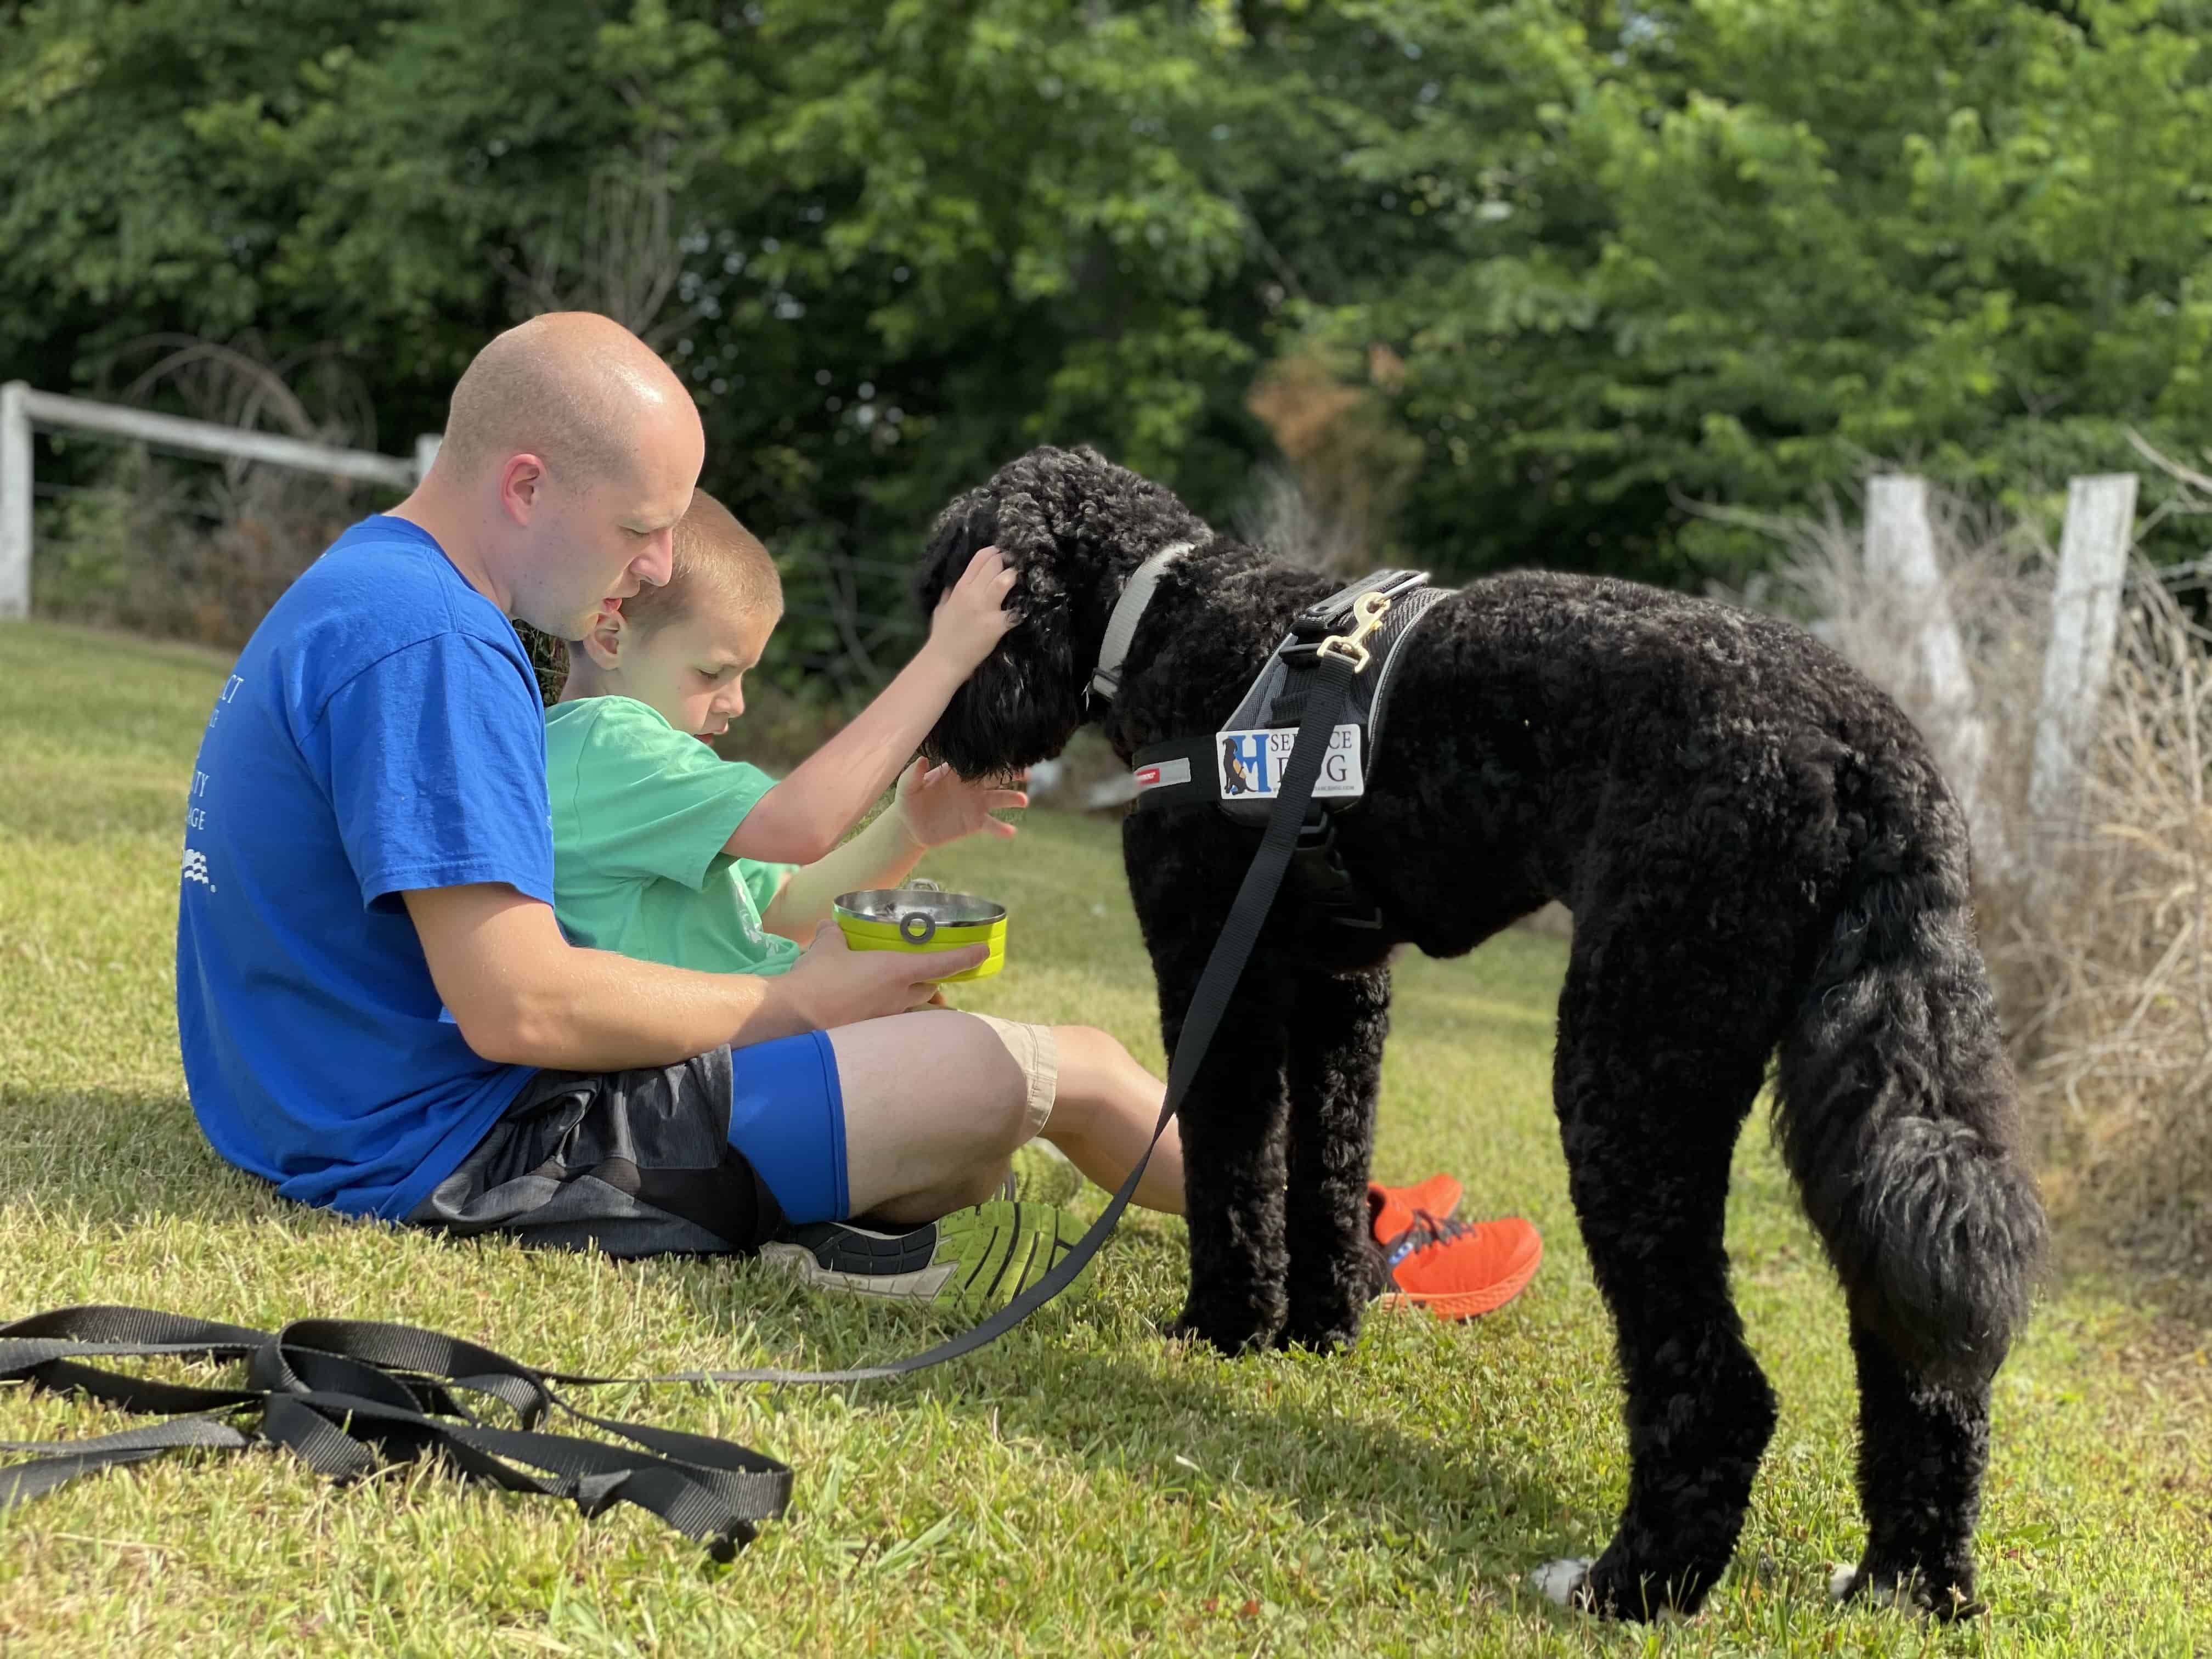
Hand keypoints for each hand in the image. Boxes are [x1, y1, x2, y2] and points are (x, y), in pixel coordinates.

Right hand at [781, 922, 988, 1027]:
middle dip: (935, 983)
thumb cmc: (818, 976)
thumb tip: (830, 926)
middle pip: (931, 990)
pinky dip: (891, 1018)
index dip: (965, 956)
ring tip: (910, 998)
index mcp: (896, 971)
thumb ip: (833, 935)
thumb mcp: (826, 946)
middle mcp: (899, 997)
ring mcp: (886, 1019)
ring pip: (913, 1010)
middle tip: (931, 975)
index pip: (942, 963)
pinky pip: (891, 1024)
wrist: (796, 1016)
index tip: (982, 953)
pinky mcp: (870, 1034)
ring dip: (917, 1004)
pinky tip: (875, 1014)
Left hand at [893, 758, 1025, 849]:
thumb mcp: (907, 787)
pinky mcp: (975, 822)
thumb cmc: (909, 801)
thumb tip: (923, 760)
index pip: (977, 763)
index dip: (990, 759)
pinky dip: (1001, 829)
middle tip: (1027, 773)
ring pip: (999, 799)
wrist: (911, 826)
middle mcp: (971, 786)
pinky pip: (991, 825)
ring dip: (1012, 799)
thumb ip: (914, 774)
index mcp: (958, 772)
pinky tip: (1011, 832)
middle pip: (995, 778)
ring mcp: (976, 804)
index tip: (1003, 755)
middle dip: (1011, 774)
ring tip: (1024, 801)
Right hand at [925, 545, 1018, 673]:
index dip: (994, 552)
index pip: (980, 558)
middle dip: (1007, 562)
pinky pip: (1015, 611)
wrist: (944, 660)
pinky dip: (1021, 609)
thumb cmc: (942, 635)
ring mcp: (986, 608)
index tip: (1002, 553)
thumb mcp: (941, 608)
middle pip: (995, 565)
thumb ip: (949, 593)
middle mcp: (973, 593)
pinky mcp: (997, 625)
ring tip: (1018, 580)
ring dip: (1013, 577)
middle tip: (1014, 565)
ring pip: (1005, 580)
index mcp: (960, 587)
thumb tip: (953, 583)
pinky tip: (1023, 608)